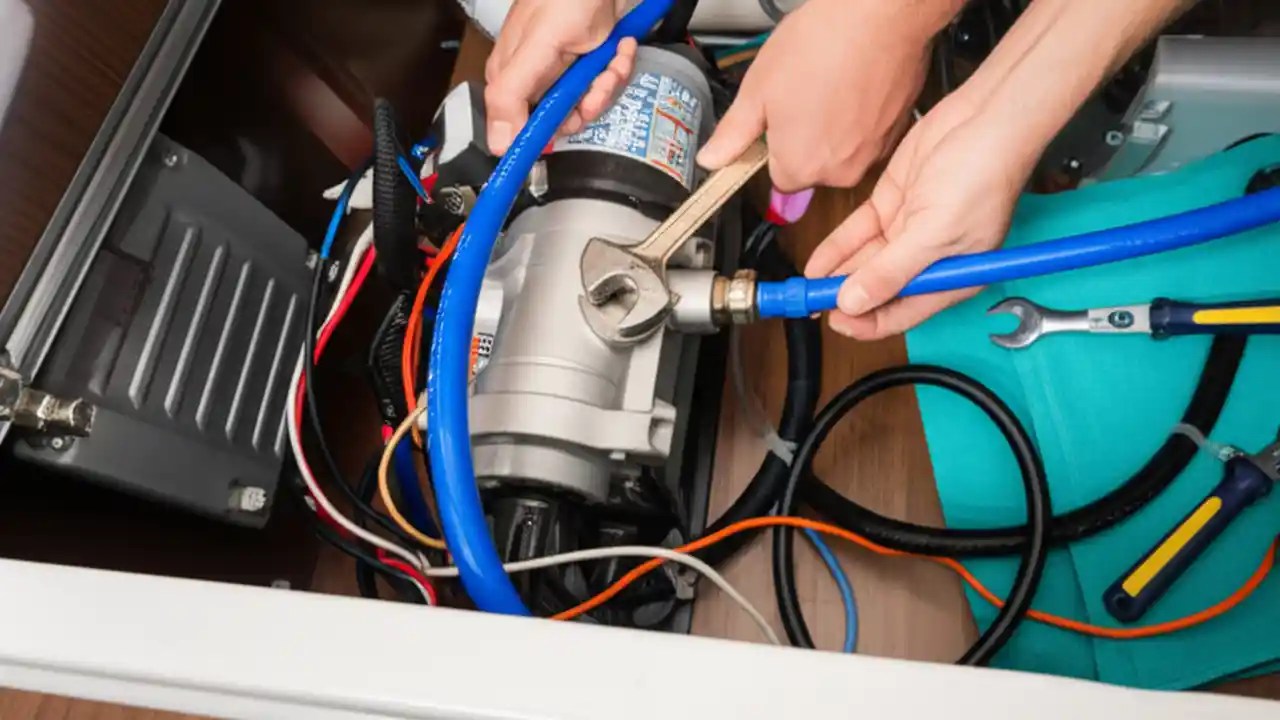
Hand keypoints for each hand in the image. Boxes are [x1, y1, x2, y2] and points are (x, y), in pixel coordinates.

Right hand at [484, 0, 636, 154]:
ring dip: (607, 81)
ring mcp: (564, 70)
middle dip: (588, 100)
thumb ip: (512, 95)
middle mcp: (537, 77)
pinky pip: (606, 80)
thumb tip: (498, 143)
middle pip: (564, 117)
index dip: (550, 129)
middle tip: (597, 80)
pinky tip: (619, 47)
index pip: (523, 127)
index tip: (571, 120)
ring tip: (611, 57)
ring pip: (590, 100)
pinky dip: (618, 65)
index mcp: (512, 77)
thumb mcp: (537, 48)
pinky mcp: (587, 62)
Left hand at [697, 0, 958, 191]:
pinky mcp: (896, 131)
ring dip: (833, 127)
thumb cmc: (820, 46)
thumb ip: (733, 134)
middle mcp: (840, 171)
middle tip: (801, 94)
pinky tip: (852, 84)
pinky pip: (868, 135)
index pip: (778, 177)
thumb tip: (711, 159)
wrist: (878, 16)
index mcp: (801, 167)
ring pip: (841, 151)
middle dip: (804, 137)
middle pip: (811, 167)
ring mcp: (873, 153)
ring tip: (828, 85)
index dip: (773, 146)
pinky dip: (860, 117)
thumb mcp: (757, 90)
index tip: (774, 121)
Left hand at [804, 92, 1039, 339]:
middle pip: (878, 290)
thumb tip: (855, 303)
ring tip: (805, 287)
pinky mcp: (892, 203)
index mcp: (952, 278)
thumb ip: (891, 271)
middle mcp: (928, 259)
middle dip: (845, 299)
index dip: (866, 323)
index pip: (901, 313)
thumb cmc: (983, 177)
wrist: (985, 120)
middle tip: (809, 303)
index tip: (835, 321)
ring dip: (836, 276)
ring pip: (864, 262)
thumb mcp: (933, 234)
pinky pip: (858, 233)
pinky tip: (816, 264)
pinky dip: (836, 248)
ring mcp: (908, 231)